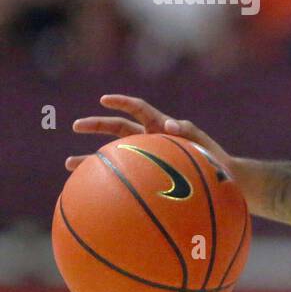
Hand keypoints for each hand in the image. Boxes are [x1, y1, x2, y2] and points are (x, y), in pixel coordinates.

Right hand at [66, 94, 234, 174]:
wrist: (220, 181)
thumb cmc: (212, 158)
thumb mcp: (202, 143)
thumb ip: (188, 131)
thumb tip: (168, 123)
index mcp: (161, 127)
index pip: (138, 109)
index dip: (122, 102)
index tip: (104, 99)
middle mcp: (149, 140)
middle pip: (117, 128)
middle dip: (96, 125)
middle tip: (76, 125)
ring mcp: (146, 158)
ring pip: (113, 155)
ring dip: (91, 158)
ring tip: (69, 164)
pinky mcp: (146, 176)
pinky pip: (122, 177)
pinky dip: (107, 182)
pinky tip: (90, 192)